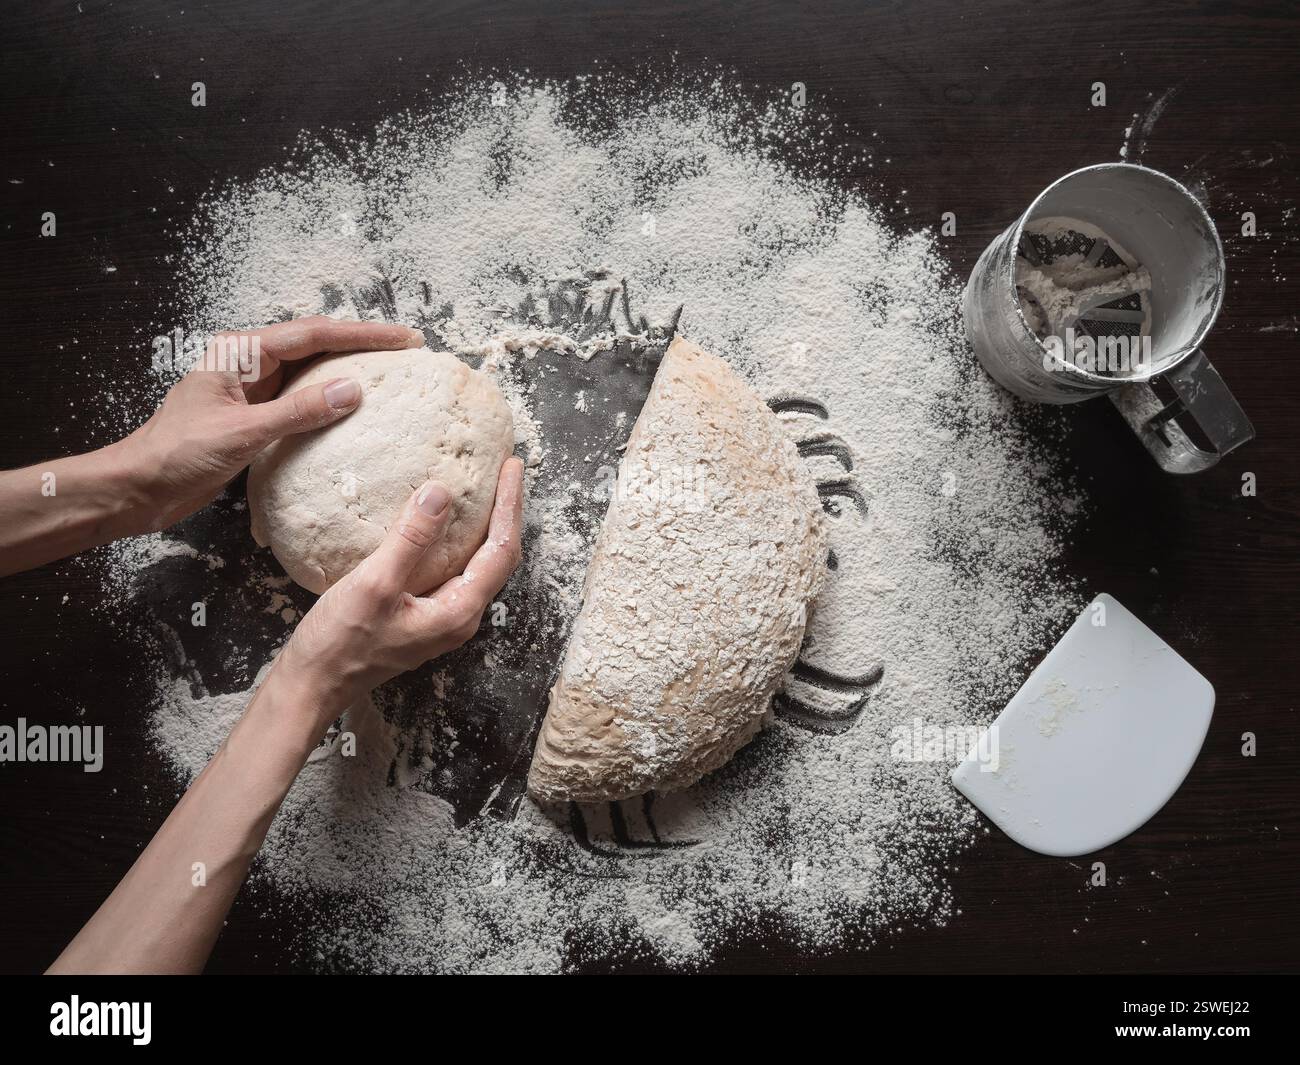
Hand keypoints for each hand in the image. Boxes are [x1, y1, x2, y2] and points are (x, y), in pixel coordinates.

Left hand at [123, 316, 425, 529]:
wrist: (140, 488)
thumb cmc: (178, 455)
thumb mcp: (242, 433)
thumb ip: (298, 412)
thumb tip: (352, 391)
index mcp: (241, 353)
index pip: (313, 334)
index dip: (363, 335)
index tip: (404, 338)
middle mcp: (249, 365)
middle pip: (316, 345)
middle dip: (362, 345)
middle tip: (408, 349)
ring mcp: (253, 391)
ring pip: (312, 372)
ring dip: (350, 371)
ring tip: (391, 373)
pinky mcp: (256, 418)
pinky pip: (303, 403)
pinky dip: (331, 402)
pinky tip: (356, 411)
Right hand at [275, 457, 525, 718]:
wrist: (313, 685)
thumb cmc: (340, 643)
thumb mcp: (374, 585)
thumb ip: (410, 541)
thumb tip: (441, 492)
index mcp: (459, 611)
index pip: (501, 550)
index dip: (510, 505)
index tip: (512, 465)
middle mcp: (460, 616)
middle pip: (498, 556)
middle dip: (506, 511)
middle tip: (505, 469)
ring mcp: (443, 616)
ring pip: (478, 563)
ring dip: (485, 524)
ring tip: (484, 487)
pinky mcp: (424, 613)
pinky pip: (453, 568)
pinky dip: (458, 539)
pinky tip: (441, 520)